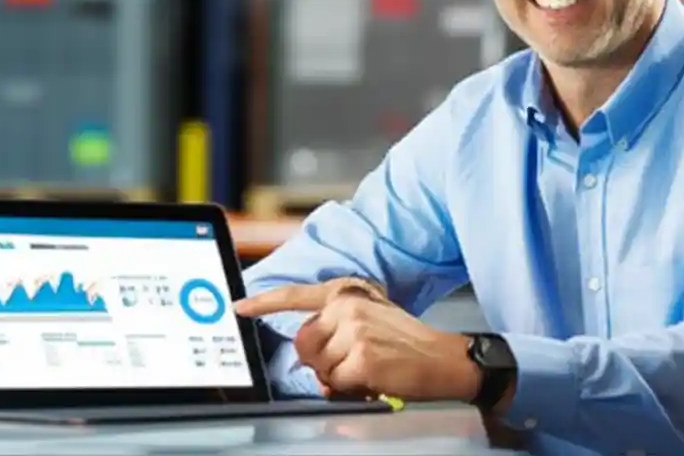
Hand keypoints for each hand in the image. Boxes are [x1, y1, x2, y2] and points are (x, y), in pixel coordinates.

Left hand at [234, 281, 480, 401]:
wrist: (444, 358)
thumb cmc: (406, 344)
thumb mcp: (371, 318)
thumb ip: (336, 325)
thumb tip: (308, 352)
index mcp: (346, 294)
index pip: (296, 295)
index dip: (263, 303)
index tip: (239, 306)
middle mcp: (347, 306)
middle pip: (302, 344)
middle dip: (319, 361)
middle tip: (350, 363)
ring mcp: (354, 331)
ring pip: (318, 366)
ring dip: (338, 377)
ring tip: (367, 369)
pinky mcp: (362, 358)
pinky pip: (336, 383)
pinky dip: (352, 389)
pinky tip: (373, 379)